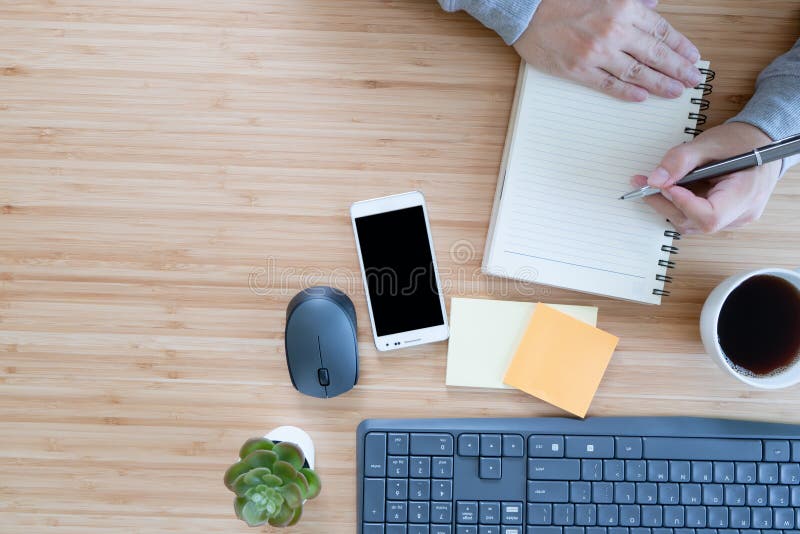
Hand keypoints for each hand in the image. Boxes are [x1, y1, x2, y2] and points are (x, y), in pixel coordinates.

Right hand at [513, 0, 702, 100]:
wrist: (527, 12)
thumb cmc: (562, 0)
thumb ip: (632, 0)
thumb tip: (653, 6)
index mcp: (623, 8)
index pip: (661, 31)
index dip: (680, 46)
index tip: (692, 57)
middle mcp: (614, 31)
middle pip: (655, 54)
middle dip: (677, 68)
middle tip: (692, 80)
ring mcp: (597, 53)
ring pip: (637, 73)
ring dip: (659, 84)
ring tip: (675, 91)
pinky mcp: (579, 70)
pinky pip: (609, 84)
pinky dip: (627, 91)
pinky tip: (642, 97)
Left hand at [631, 122, 781, 233]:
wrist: (762, 143)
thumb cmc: (741, 141)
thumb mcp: (710, 143)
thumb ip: (680, 160)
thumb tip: (655, 180)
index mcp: (745, 194)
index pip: (709, 216)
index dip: (683, 203)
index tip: (665, 185)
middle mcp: (741, 213)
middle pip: (695, 222)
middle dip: (666, 204)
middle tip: (644, 184)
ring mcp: (733, 218)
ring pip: (691, 223)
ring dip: (667, 205)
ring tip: (651, 184)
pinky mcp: (724, 217)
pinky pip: (694, 218)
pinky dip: (677, 205)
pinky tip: (667, 189)